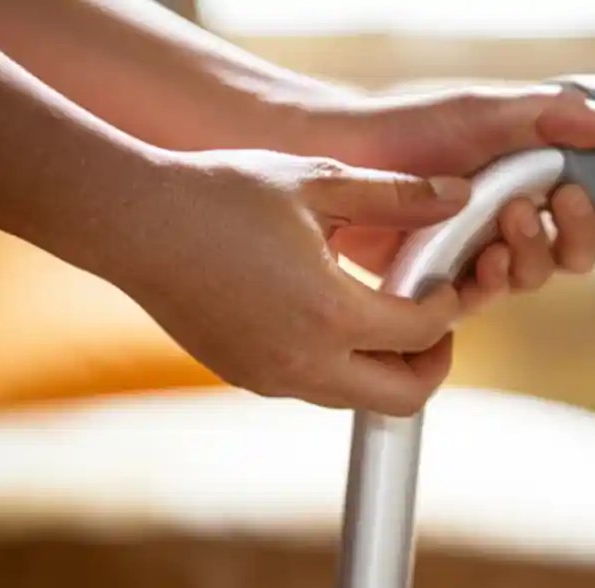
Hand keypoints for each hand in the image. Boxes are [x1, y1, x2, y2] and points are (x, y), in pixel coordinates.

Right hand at [110, 149, 473, 415]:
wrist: (133, 222)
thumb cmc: (222, 192)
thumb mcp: (318, 182)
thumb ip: (398, 196)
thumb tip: (460, 198)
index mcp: (331, 313)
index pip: (423, 335)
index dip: (449, 308)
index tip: (446, 281)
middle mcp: (305, 362)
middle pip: (403, 399)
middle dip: (431, 363)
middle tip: (430, 319)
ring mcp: (272, 379)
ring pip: (357, 398)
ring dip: (384, 367)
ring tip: (384, 312)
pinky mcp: (246, 378)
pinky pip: (315, 388)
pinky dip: (341, 365)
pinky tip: (331, 315)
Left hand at [294, 84, 594, 310]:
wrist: (343, 159)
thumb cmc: (411, 130)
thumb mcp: (487, 112)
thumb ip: (554, 116)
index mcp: (538, 176)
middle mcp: (519, 219)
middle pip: (582, 248)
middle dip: (586, 228)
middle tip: (568, 198)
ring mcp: (486, 254)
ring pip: (541, 274)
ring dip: (537, 248)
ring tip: (511, 215)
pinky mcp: (451, 286)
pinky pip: (491, 297)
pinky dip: (496, 278)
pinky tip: (486, 259)